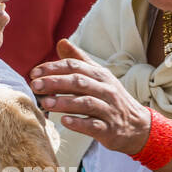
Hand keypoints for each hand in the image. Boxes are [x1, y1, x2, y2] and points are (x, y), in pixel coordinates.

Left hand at [29, 39, 151, 154]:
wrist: (138, 126)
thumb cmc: (111, 99)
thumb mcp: (99, 77)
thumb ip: (80, 60)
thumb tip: (61, 42)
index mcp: (100, 75)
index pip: (74, 66)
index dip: (53, 68)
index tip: (34, 73)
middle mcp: (106, 90)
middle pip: (78, 82)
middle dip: (55, 82)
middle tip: (35, 86)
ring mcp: (109, 110)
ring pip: (86, 103)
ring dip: (64, 102)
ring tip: (45, 103)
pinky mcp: (109, 129)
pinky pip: (93, 125)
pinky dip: (79, 123)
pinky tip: (64, 121)